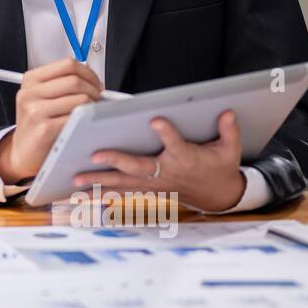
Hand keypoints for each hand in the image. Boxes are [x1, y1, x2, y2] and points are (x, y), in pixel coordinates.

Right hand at [0, 58, 102, 184]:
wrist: (23, 151)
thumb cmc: (37, 123)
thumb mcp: (40, 97)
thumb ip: (61, 83)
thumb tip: (91, 76)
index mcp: (31, 80)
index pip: (67, 65)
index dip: (88, 73)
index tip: (95, 83)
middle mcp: (30, 93)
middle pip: (75, 81)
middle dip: (94, 89)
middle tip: (98, 99)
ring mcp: (35, 111)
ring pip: (79, 98)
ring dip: (92, 105)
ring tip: (91, 111)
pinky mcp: (44, 129)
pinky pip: (76, 118)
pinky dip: (85, 119)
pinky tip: (84, 122)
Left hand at [73, 110, 245, 211]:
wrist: (218, 195)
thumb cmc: (219, 167)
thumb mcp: (230, 149)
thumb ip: (229, 131)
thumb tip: (228, 112)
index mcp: (186, 159)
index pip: (176, 145)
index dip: (167, 133)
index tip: (156, 120)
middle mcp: (166, 173)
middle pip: (139, 167)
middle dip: (117, 161)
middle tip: (96, 155)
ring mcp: (154, 184)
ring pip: (124, 183)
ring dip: (100, 182)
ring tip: (77, 180)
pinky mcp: (146, 190)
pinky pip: (121, 194)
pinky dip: (100, 195)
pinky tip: (80, 196)